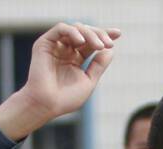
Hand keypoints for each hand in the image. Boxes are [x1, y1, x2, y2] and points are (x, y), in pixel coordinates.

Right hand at [0, 22, 119, 140]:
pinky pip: (60, 29)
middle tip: (107, 44)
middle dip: (99, 34)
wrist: (46, 105)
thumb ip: (99, 65)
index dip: (105, 35)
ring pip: (75, 28)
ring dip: (89, 34)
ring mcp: (55, 46)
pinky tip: (81, 42)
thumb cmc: (65, 99)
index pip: (92, 42)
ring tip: (98, 46)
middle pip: (85, 33)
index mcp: (76, 59)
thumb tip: (110, 50)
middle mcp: (66, 50)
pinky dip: (72, 31)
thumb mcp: (88, 81)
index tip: (118, 34)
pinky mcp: (44, 44)